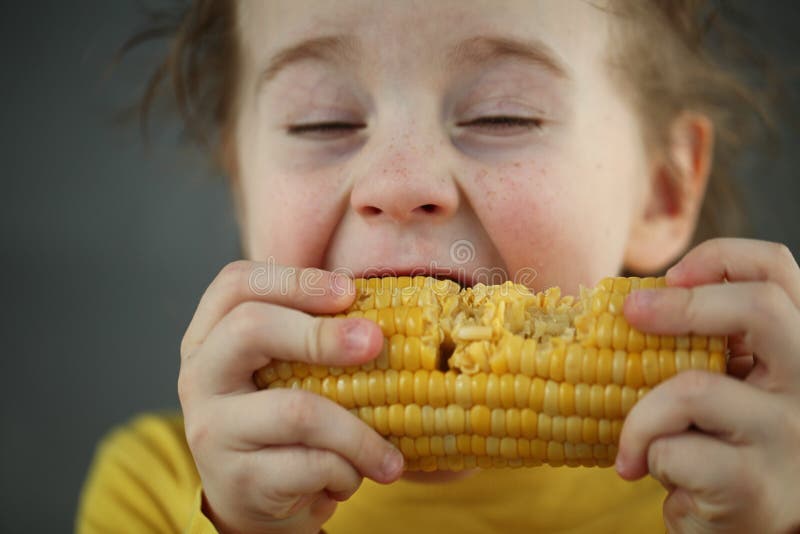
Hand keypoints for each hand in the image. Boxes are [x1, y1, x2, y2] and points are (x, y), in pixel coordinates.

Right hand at [178, 261, 404, 533]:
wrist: (253, 502)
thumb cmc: (281, 421)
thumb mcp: (287, 371)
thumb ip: (316, 336)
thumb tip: (385, 315)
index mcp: (210, 335)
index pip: (237, 284)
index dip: (296, 280)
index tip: (350, 292)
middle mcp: (199, 376)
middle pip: (251, 328)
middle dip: (322, 334)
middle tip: (375, 342)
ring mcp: (212, 429)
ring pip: (297, 411)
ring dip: (358, 433)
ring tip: (388, 454)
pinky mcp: (236, 480)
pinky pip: (311, 464)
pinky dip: (348, 471)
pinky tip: (354, 477)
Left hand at [617, 238, 799, 532]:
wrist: (739, 527)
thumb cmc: (718, 441)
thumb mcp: (722, 380)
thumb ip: (701, 340)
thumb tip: (632, 299)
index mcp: (796, 346)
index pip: (778, 269)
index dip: (719, 257)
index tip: (671, 277)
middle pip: (760, 308)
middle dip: (681, 304)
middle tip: (631, 313)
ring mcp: (789, 435)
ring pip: (693, 388)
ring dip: (641, 413)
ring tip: (634, 439)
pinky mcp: (755, 484)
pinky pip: (673, 447)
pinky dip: (642, 452)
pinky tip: (645, 470)